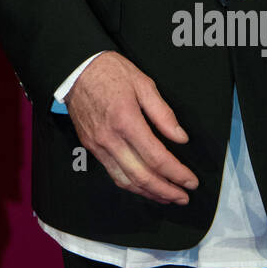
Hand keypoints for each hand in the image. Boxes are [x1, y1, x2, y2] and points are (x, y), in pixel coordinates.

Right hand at [65, 50, 196, 203]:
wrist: (76, 70)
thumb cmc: (109, 72)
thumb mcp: (143, 83)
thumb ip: (163, 113)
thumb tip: (180, 137)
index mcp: (126, 121)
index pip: (156, 158)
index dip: (177, 173)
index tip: (190, 181)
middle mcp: (110, 138)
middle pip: (142, 176)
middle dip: (166, 191)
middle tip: (183, 197)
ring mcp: (98, 145)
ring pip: (125, 181)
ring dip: (149, 193)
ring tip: (167, 197)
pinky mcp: (91, 147)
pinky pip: (112, 173)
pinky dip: (131, 185)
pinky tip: (143, 186)